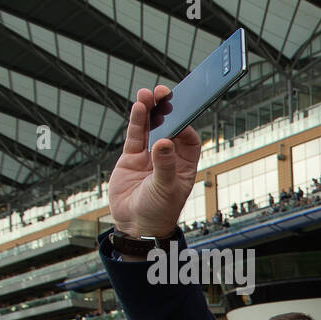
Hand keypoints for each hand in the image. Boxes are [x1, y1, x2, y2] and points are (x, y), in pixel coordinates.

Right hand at [107, 86, 200, 237]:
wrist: (135, 225)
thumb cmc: (158, 212)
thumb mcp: (165, 189)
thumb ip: (164, 166)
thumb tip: (164, 142)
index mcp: (185, 165)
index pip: (190, 140)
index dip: (186, 125)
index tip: (181, 113)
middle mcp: (168, 157)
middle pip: (170, 128)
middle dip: (168, 110)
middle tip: (165, 93)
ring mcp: (149, 156)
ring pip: (151, 127)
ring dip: (150, 110)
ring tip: (148, 94)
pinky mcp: (131, 157)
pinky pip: (135, 135)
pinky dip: (137, 121)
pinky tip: (139, 106)